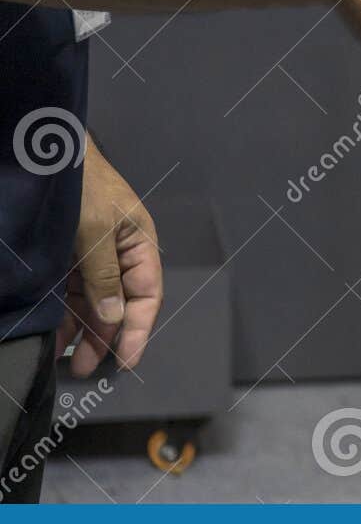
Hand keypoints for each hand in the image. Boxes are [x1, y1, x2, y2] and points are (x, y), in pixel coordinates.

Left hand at [57, 140, 161, 376]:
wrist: (50, 154)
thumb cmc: (83, 187)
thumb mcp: (95, 232)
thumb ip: (105, 277)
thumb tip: (115, 318)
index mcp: (140, 245)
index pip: (147, 296)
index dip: (138, 330)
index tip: (126, 361)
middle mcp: (119, 255)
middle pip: (119, 305)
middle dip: (105, 338)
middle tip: (87, 368)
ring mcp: (92, 258)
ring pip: (92, 304)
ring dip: (82, 331)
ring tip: (67, 358)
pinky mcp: (68, 258)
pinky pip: (70, 294)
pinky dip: (64, 315)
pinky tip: (56, 335)